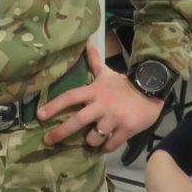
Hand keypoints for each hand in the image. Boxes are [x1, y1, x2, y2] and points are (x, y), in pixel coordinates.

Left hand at [36, 43, 162, 153]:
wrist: (151, 90)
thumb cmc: (124, 85)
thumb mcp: (107, 73)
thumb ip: (94, 61)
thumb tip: (85, 43)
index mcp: (94, 91)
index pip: (70, 97)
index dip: (54, 106)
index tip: (40, 115)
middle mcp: (102, 105)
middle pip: (77, 121)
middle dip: (60, 132)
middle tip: (48, 140)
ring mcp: (114, 118)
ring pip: (94, 137)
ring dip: (90, 142)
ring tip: (92, 141)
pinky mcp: (126, 129)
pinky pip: (111, 144)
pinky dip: (106, 148)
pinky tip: (105, 146)